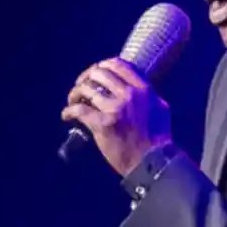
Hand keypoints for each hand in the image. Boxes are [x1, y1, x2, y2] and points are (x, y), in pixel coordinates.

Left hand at [62, 58, 171, 176]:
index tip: (96, 73)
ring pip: (86, 89)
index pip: (118, 64)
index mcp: (143, 89)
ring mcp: (115, 108)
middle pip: (99, 73)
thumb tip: (135, 85)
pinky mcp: (102, 124)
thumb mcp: (159, 108)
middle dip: (86, 77)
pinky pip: (79, 110)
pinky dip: (68, 112)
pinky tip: (67, 116)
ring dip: (75, 93)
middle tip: (82, 86)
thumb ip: (148, 94)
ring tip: (73, 100)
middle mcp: (129, 95)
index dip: (103, 65)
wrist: (152, 162)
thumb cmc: (157, 138)